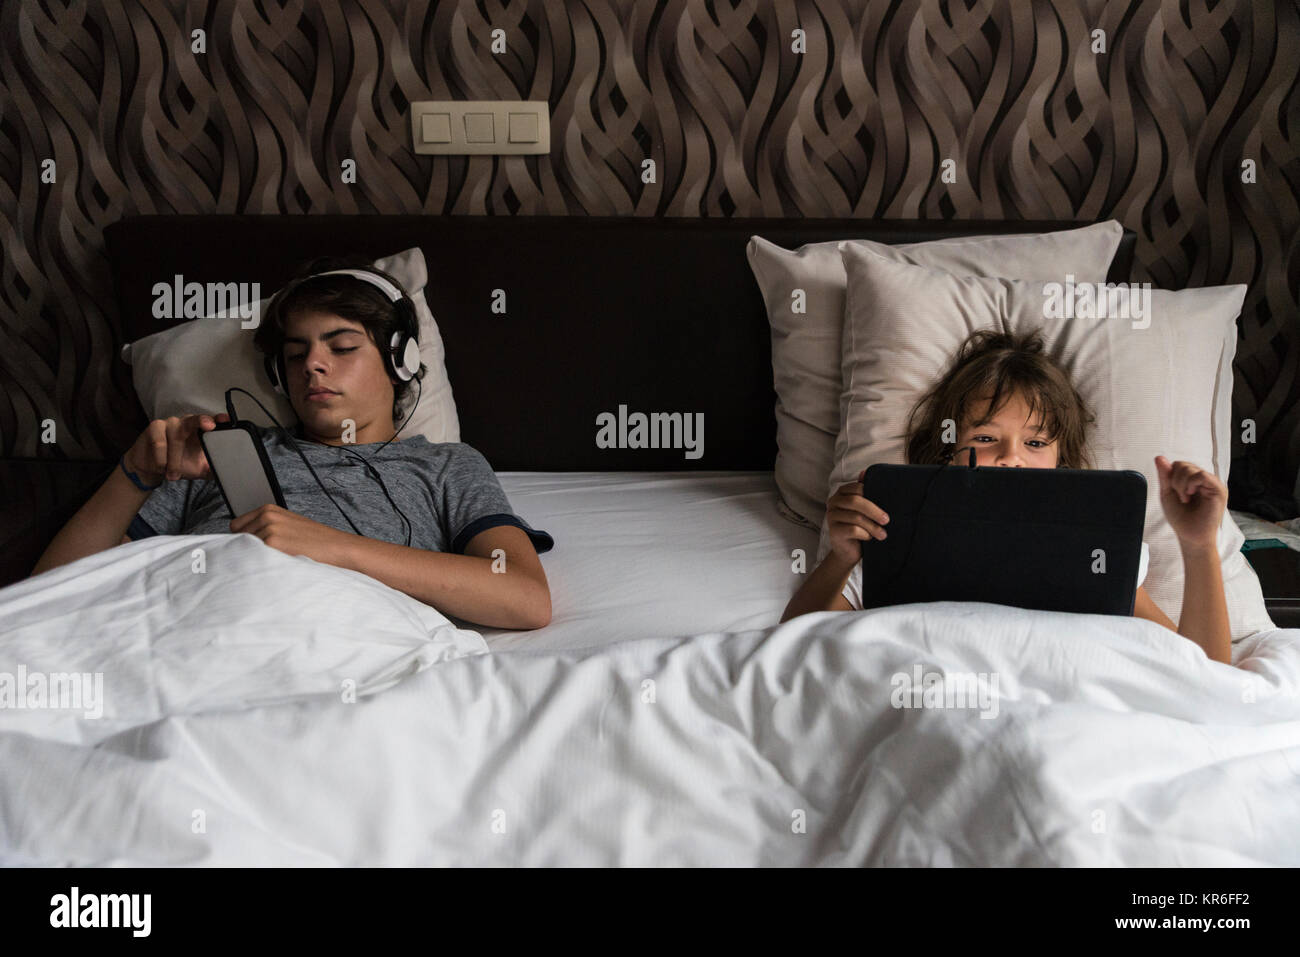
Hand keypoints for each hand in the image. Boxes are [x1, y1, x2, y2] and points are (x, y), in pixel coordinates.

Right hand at [127, 412, 231, 482]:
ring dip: (174, 461)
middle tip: (209, 426)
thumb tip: (225, 473)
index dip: (219, 419)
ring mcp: (171, 423)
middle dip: (203, 421)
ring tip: (173, 474)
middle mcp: (187, 424)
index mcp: (201, 432)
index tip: (226, 419)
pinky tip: (161, 466)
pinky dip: (161, 458)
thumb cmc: (178, 465)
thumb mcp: (199, 470)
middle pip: (196, 420)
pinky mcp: (155, 427)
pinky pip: (159, 442)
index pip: (213, 422)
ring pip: (176, 439)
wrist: (152, 468)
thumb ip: (212, 470)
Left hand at [230, 504, 353, 564]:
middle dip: (246, 550)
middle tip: (267, 558)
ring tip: (276, 561)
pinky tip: (277, 565)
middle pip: (236, 539)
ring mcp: (269, 528)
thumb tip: (241, 543)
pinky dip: (261, 564)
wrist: (338, 548)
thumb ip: (266, 528)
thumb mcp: (288, 526)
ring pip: (244, 549)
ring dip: (254, 558)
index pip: (235, 526)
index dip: (242, 540)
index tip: (252, 549)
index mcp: (268, 509)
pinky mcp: (273, 542)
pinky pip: (254, 557)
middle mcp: (266, 516)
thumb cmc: (316, 542)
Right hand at [826, 470, 889, 563]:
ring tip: (883, 534)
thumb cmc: (859, 527)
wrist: (848, 551)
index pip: (857, 488)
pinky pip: (853, 530)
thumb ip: (864, 491)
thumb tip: (865, 471)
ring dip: (873, 527)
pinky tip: (870, 539)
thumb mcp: (863, 509)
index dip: (872, 494)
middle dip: (874, 511)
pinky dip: (865, 534)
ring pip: (856, 517)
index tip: (887, 505)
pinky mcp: (833, 531)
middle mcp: (833, 502)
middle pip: (855, 501)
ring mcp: (831, 516)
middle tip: (887, 520)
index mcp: (841, 493)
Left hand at [1155, 455, 1225, 550]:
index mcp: (1193, 480)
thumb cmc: (1180, 517)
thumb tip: (1159, 457)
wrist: (1190, 535)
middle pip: (1183, 465)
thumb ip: (1165, 475)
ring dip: (1181, 484)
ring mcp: (1212, 483)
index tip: (1174, 493)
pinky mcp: (1218, 489)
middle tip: (1181, 497)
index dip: (1170, 476)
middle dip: (1175, 481)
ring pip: (1190, 469)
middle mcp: (1204, 480)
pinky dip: (1191, 484)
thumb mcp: (1167, 493)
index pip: (1178, 465)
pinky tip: (1191, 494)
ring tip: (1186, 498)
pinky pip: (1202, 475)